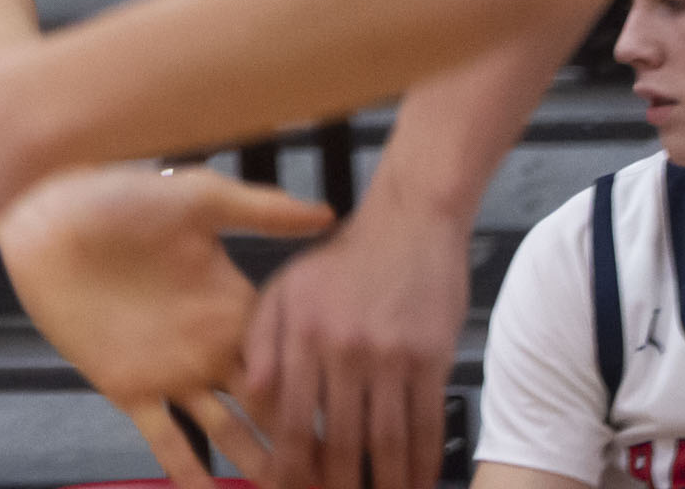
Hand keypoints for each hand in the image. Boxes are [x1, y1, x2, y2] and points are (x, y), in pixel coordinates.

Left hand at [0, 165, 333, 484]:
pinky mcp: (130, 388)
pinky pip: (167, 441)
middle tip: (341, 478)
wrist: (47, 214)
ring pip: (228, 432)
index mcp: (234, 303)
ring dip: (258, 465)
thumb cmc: (119, 195)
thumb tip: (328, 213)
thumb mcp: (196, 198)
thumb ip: (259, 211)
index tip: (365, 420)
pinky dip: (190, 475)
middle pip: (269, 404)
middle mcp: (212, 345)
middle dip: (303, 440)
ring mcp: (174, 372)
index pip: (289, 356)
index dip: (321, 388)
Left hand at [241, 192, 472, 488]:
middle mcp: (345, 349)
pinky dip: (425, 459)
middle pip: (343, 440)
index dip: (291, 466)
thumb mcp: (285, 288)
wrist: (407, 222)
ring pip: (389, 440)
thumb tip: (252, 397)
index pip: (293, 418)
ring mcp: (392, 355)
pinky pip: (427, 421)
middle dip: (338, 485)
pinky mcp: (432, 357)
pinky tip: (419, 479)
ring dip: (387, 482)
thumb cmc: (342, 259)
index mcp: (303, 334)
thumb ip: (261, 340)